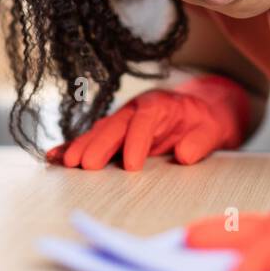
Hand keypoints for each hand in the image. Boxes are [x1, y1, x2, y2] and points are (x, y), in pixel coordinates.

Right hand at [45, 73, 250, 170]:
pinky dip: (74, 147)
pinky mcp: (114, 133)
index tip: (130, 165)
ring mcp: (122, 120)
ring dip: (82, 147)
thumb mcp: (214, 130)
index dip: (136, 141)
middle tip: (85, 166)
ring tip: (66, 164)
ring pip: (99, 132)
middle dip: (99, 144)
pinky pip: (92, 139)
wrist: (201, 112)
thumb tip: (184, 155)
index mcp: (160, 104)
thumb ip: (201, 142)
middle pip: (114, 125)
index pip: (145, 120)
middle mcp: (136, 109)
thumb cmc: (206, 122)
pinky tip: (55, 157)